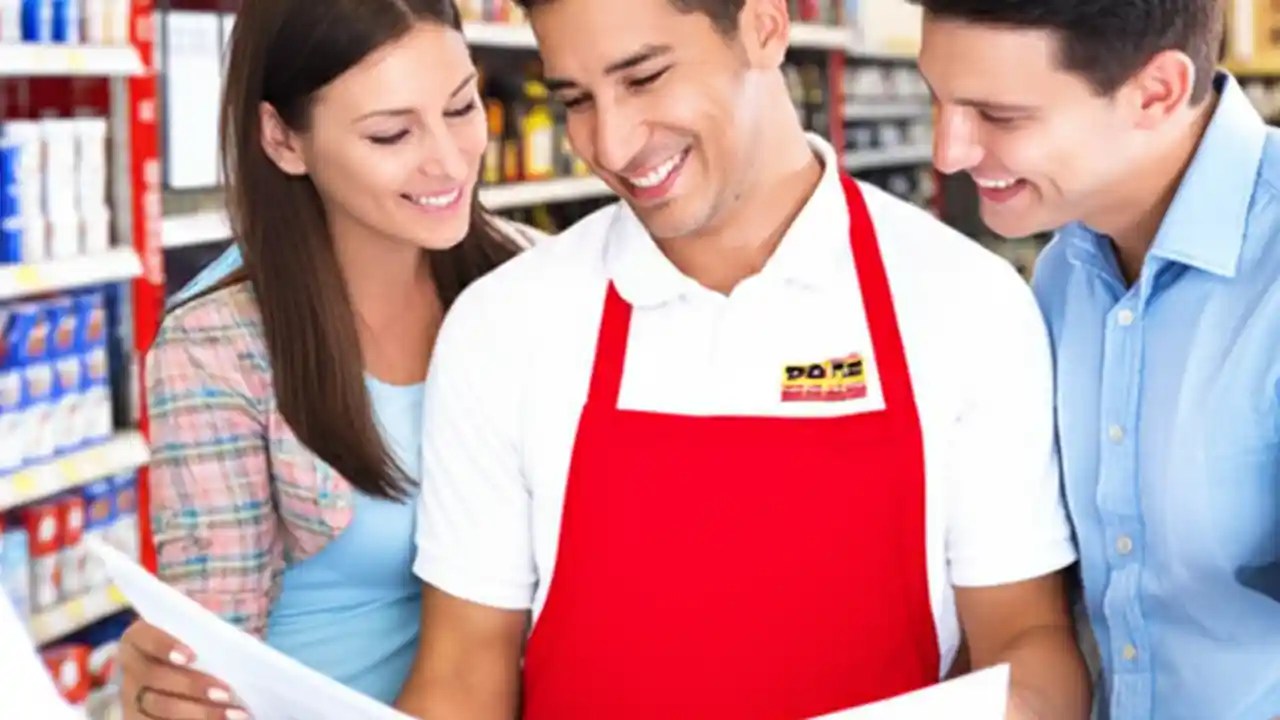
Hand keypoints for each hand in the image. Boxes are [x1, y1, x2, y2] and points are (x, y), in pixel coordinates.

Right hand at [118, 619, 248, 718]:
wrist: (172, 674)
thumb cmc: (191, 648)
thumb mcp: (194, 638)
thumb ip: (205, 639)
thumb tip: (237, 651)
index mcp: (138, 639)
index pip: (146, 638)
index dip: (165, 646)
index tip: (192, 656)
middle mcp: (130, 669)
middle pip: (155, 677)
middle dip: (192, 686)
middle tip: (226, 693)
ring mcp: (130, 699)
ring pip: (159, 707)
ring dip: (200, 712)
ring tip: (233, 714)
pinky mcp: (136, 719)